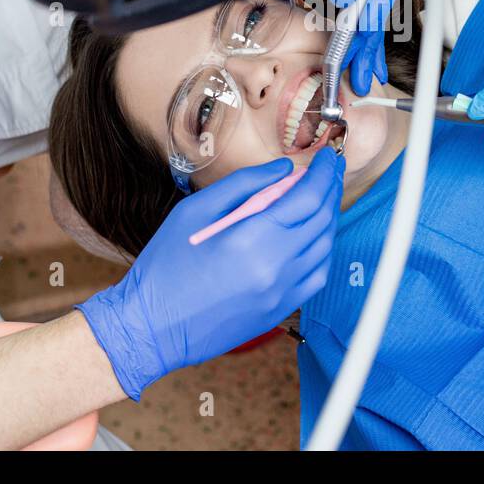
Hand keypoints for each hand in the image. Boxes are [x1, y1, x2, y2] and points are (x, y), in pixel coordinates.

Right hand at [76, 148, 343, 399]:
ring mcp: (282, 293)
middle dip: (330, 189)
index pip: (309, 197)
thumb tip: (284, 170)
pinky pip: (317, 277)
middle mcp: (276, 267)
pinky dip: (322, 251)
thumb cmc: (167, 265)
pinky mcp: (280, 311)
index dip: (324, 173)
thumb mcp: (196, 210)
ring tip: (320, 199)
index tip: (328, 157)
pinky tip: (312, 237)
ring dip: (328, 219)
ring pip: (325, 248)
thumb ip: (244, 185)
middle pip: (323, 220)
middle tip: (328, 171)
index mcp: (254, 237)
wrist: (153, 326)